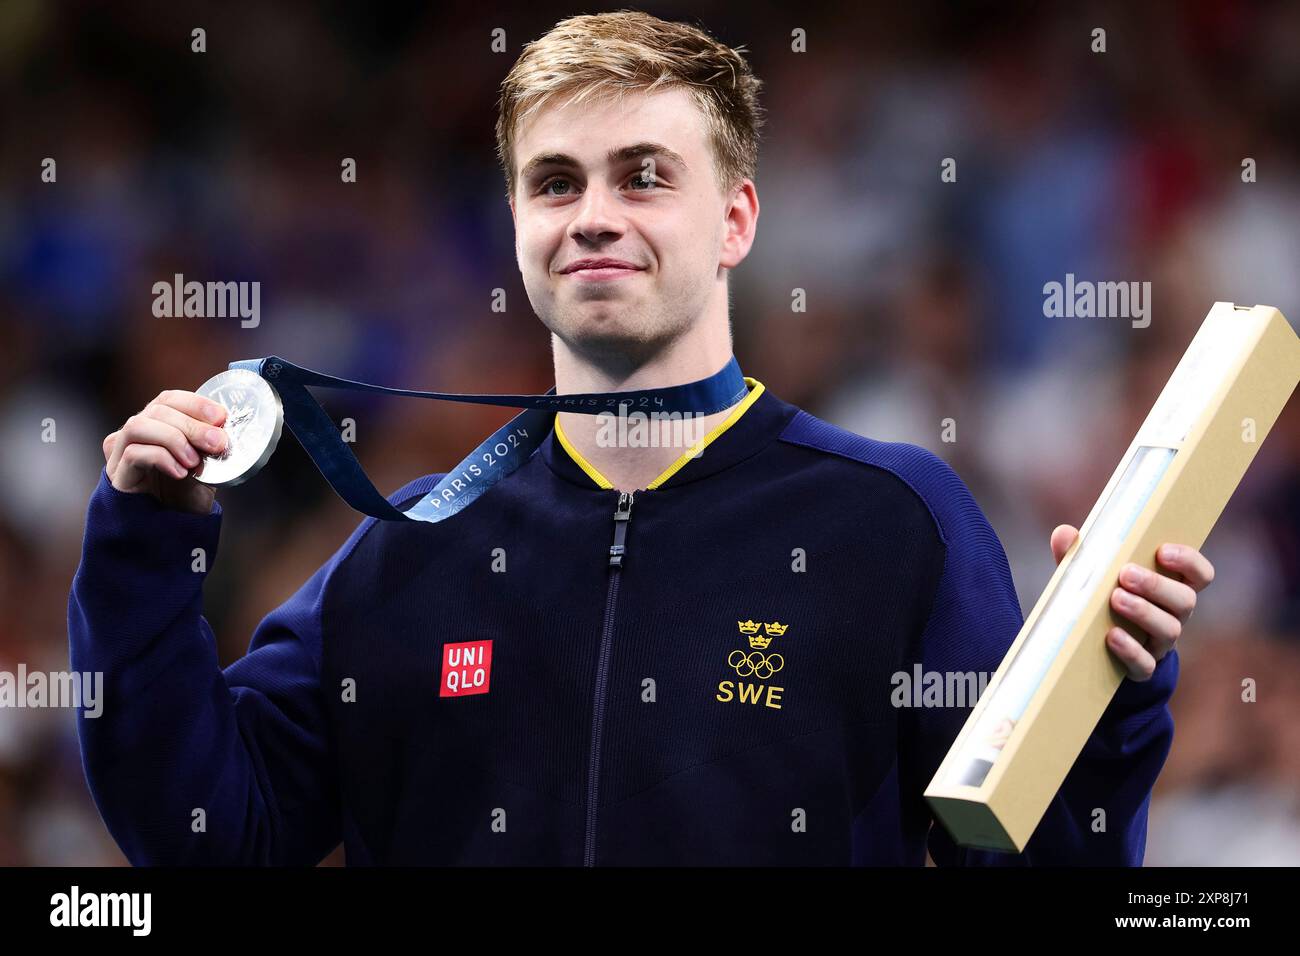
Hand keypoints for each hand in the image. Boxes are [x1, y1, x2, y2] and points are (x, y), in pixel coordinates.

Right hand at [104, 390, 228, 513]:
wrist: (172, 532)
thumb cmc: (187, 494)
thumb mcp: (206, 463)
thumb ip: (210, 444)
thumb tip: (226, 428)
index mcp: (156, 426)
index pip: (168, 399)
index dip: (194, 403)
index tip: (220, 417)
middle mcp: (133, 435)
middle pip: (156, 411)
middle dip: (191, 424)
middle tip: (217, 443)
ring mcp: (119, 454)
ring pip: (137, 426)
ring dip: (173, 439)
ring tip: (194, 461)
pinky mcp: (116, 476)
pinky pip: (132, 454)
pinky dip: (161, 458)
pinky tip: (180, 473)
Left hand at [1050, 524, 1213, 680]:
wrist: (1092, 650)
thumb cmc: (1100, 599)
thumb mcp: (1091, 575)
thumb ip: (1080, 554)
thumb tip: (1064, 534)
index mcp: (1170, 587)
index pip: (1200, 574)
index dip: (1189, 561)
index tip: (1162, 551)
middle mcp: (1172, 614)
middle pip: (1185, 600)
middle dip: (1157, 585)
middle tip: (1126, 575)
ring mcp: (1159, 643)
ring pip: (1170, 629)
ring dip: (1144, 612)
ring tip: (1116, 599)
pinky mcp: (1141, 667)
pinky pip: (1145, 663)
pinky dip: (1130, 650)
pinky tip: (1111, 636)